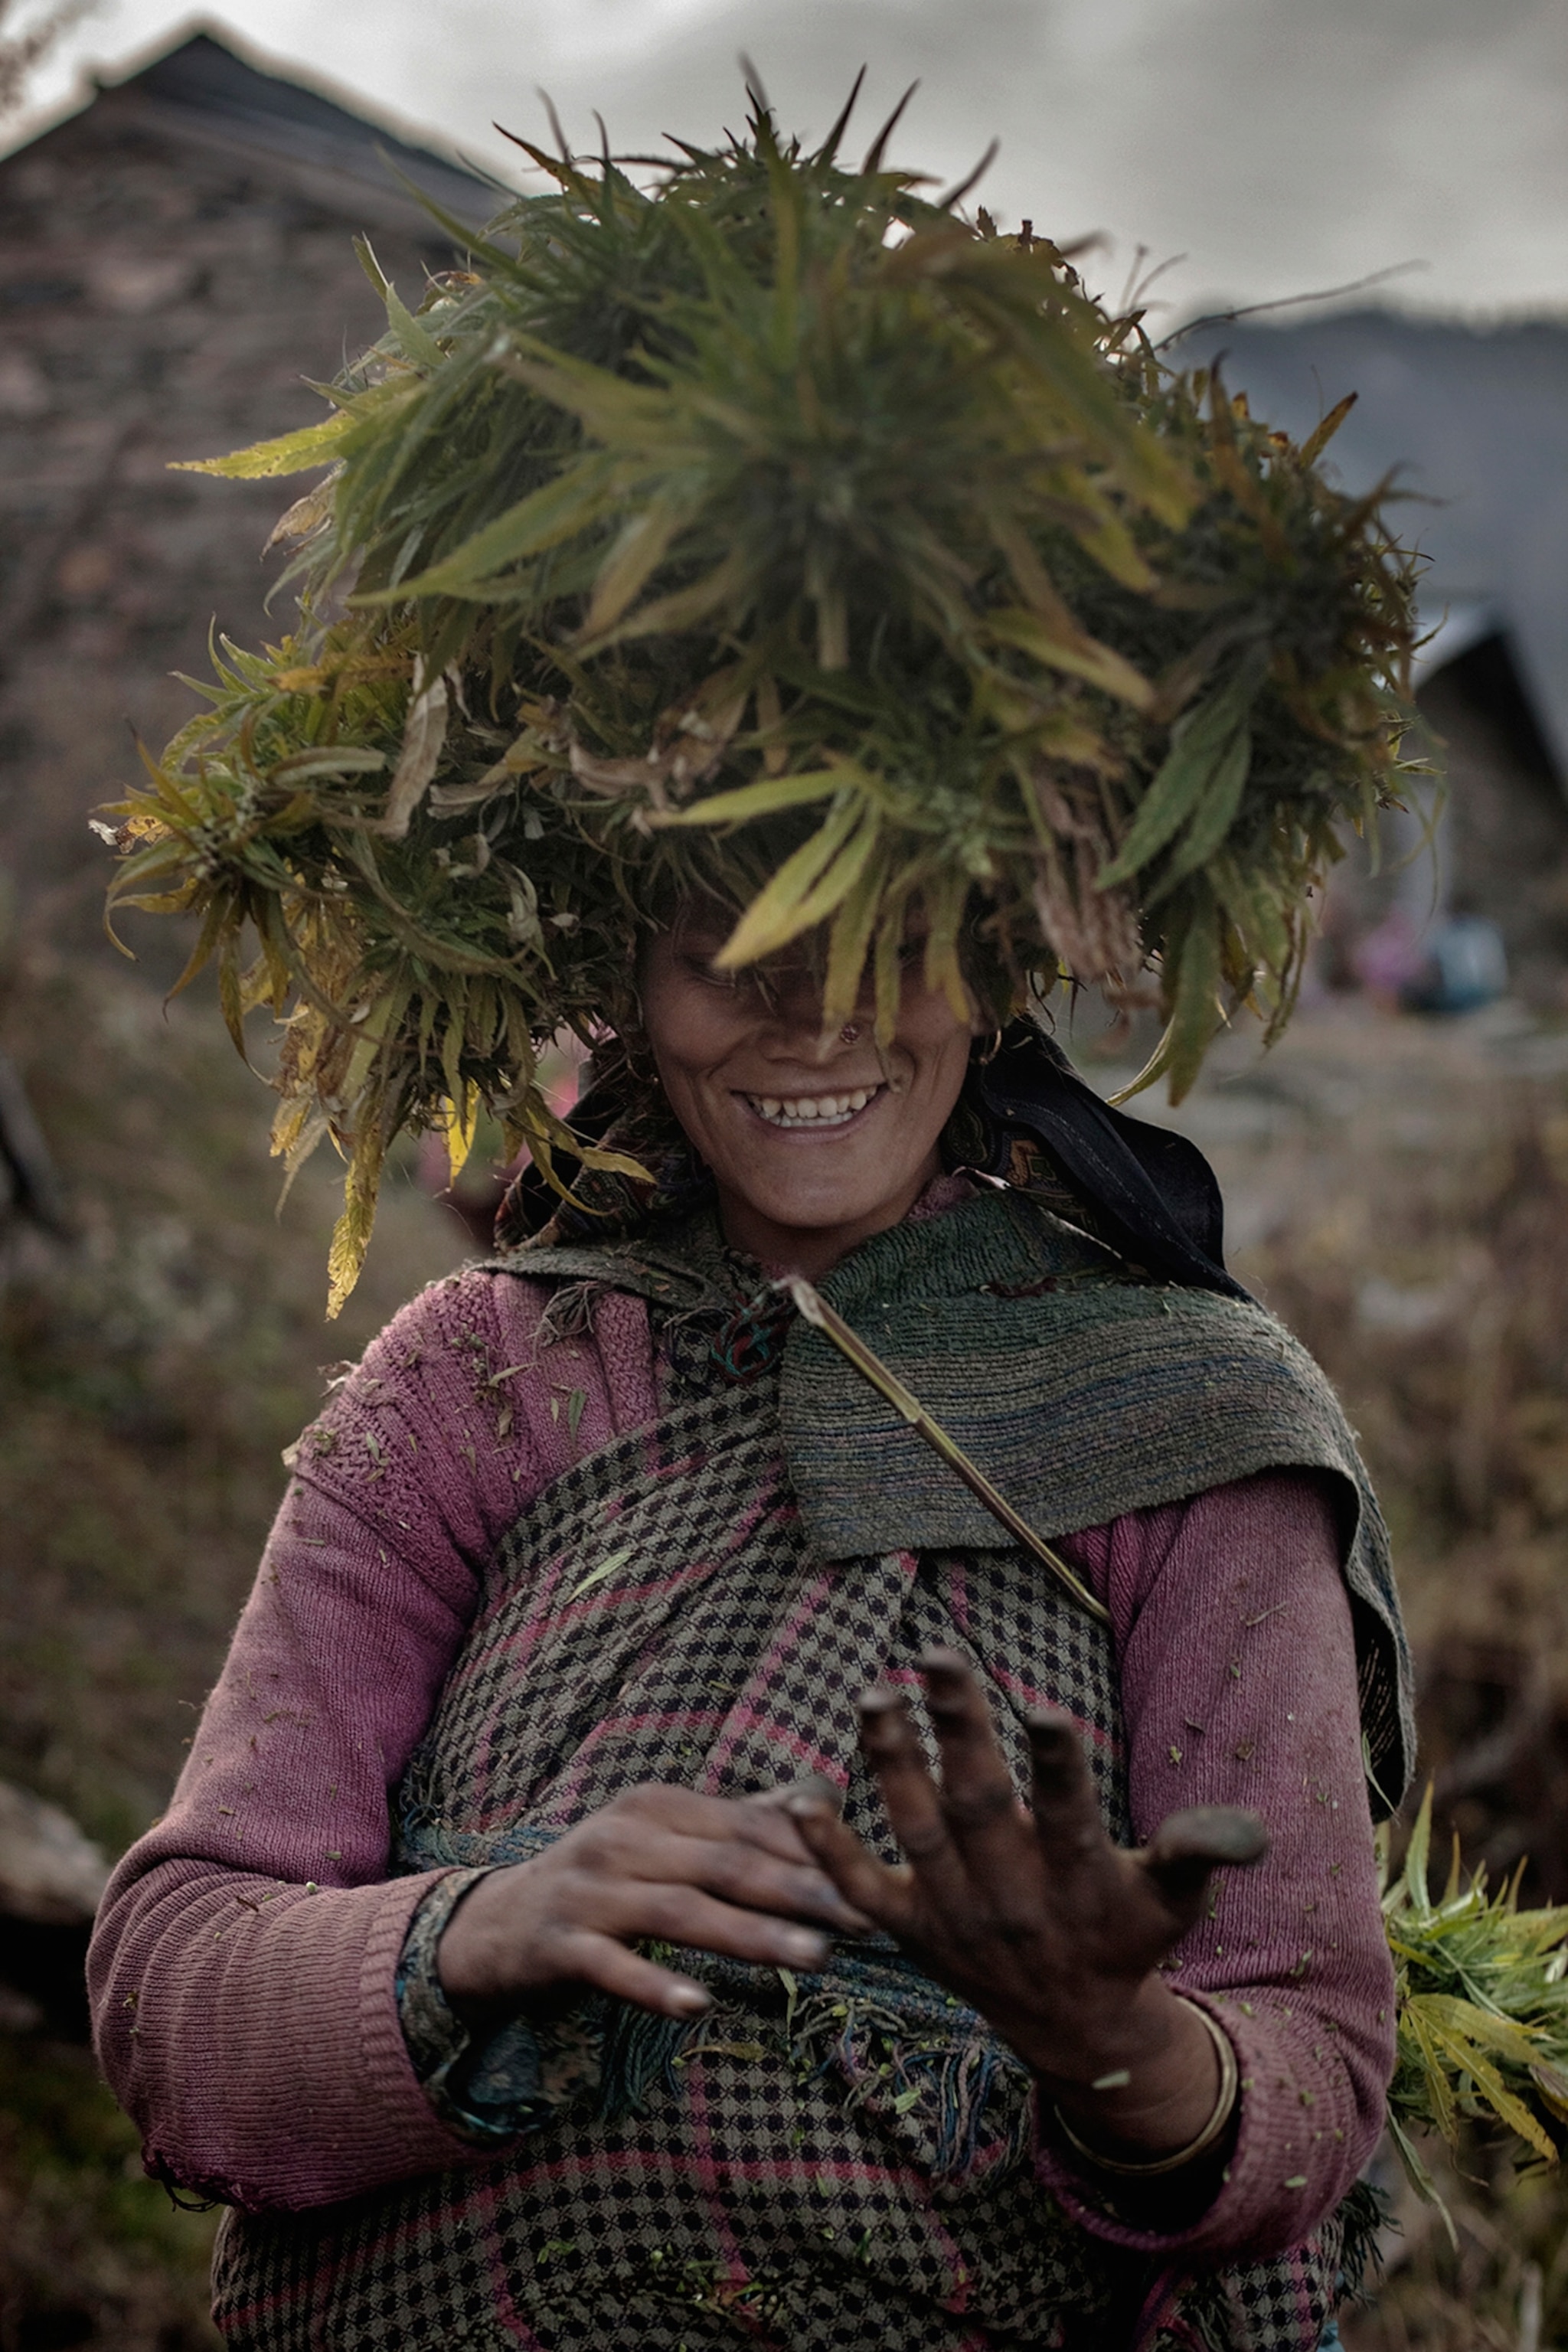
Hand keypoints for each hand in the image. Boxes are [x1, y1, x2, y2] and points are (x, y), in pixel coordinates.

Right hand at [437, 1780, 870, 2029]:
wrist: (492, 1925)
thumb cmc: (601, 1882)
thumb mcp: (662, 1840)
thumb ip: (735, 1824)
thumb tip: (820, 1799)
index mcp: (657, 1806)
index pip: (748, 1825)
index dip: (812, 1852)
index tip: (872, 1881)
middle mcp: (623, 1837)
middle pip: (725, 1864)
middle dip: (800, 1891)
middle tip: (864, 1922)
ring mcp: (589, 1889)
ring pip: (682, 1911)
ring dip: (752, 1936)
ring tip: (815, 1960)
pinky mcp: (559, 1943)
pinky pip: (613, 1966)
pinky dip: (655, 1984)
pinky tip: (698, 2006)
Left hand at [786, 1648, 1267, 2160]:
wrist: (1074, 2030)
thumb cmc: (1128, 1936)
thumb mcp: (1175, 1900)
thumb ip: (1198, 1854)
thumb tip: (1249, 1832)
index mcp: (1080, 1882)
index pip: (1069, 1816)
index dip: (1058, 1766)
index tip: (1045, 1709)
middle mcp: (1009, 1896)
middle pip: (978, 1804)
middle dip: (960, 1728)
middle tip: (939, 1654)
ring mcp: (953, 1913)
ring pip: (913, 1830)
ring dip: (888, 1762)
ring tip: (873, 1692)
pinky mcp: (910, 1929)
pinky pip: (858, 1889)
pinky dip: (824, 1847)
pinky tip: (796, 1793)